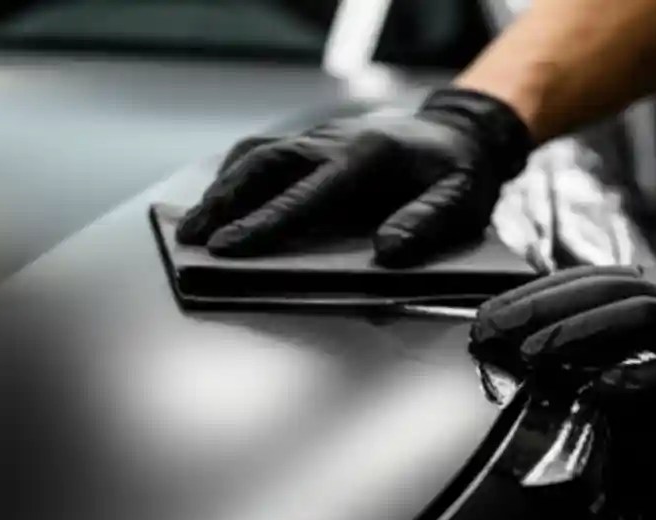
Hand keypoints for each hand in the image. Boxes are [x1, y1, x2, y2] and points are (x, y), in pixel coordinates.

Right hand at [177, 88, 533, 267]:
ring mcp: (322, 138)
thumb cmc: (460, 173)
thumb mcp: (462, 200)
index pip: (305, 195)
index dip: (265, 223)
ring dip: (222, 188)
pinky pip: (266, 151)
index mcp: (369, 157)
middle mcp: (336, 141)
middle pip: (266, 165)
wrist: (463, 132)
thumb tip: (386, 252)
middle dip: (224, 202)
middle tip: (192, 238)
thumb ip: (427, 223)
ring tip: (193, 224)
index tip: (230, 247)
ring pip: (259, 155)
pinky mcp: (316, 143)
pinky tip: (220, 198)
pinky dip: (236, 174)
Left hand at [470, 264, 655, 429]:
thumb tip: (593, 355)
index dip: (534, 296)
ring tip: (528, 353)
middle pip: (596, 292)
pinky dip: (636, 380)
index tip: (489, 314)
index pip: (588, 281)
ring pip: (630, 319)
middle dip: (535, 310)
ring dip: (574, 334)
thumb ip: (650, 332)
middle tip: (485, 331)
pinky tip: (598, 391)